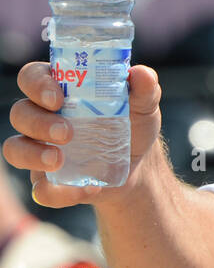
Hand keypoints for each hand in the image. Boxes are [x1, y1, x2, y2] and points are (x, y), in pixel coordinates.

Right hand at [4, 62, 163, 207]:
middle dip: (37, 122)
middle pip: (20, 112)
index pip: (32, 77)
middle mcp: (43, 117)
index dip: (37, 84)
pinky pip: (40, 190)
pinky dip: (58, 193)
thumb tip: (142, 74)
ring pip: (14, 149)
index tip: (57, 98)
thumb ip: (145, 88)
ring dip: (32, 154)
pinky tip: (88, 190)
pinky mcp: (48, 180)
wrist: (139, 164)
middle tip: (66, 133)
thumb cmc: (133, 123)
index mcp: (61, 90)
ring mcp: (40, 149)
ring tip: (59, 160)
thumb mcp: (144, 105)